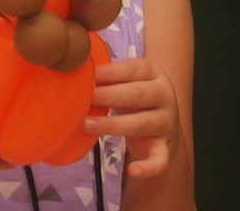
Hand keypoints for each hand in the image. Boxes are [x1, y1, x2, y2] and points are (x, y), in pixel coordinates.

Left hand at [83, 56, 182, 178]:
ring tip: (85, 124)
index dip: (109, 72)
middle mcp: (164, 95)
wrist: (163, 124)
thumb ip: (105, 77)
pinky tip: (132, 170)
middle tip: (82, 98)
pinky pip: (160, 159)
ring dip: (112, 125)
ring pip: (141, 123)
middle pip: (137, 94)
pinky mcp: (165, 147)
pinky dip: (148, 167)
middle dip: (108, 96)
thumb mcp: (123, 81)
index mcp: (153, 73)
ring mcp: (166, 122)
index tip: (87, 75)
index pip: (132, 70)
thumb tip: (73, 70)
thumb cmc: (133, 96)